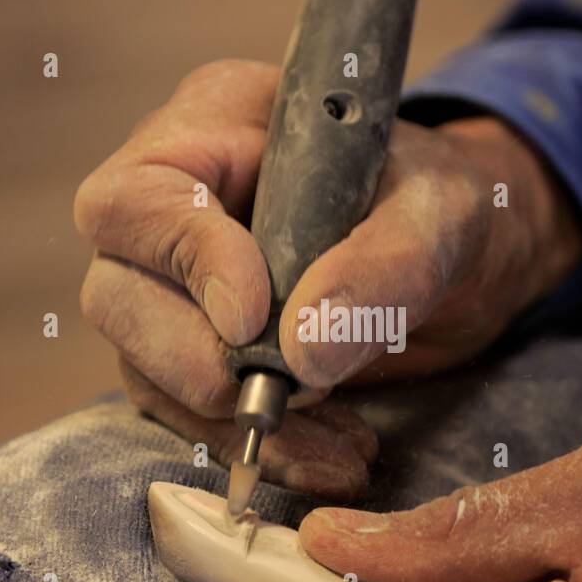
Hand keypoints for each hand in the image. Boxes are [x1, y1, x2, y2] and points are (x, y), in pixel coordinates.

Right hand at [74, 58, 581, 493]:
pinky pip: (191, 412)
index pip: (135, 197)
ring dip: (235, 423)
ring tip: (340, 448)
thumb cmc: (445, 206)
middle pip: (116, 293)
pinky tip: (328, 454)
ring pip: (145, 367)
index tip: (256, 319)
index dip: (183, 261)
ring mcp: (176, 283)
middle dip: (199, 362)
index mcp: (216, 126)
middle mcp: (175, 203)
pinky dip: (259, 445)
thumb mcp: (441, 219)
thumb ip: (384, 270)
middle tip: (295, 394)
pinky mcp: (199, 350)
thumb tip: (301, 354)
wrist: (465, 263)